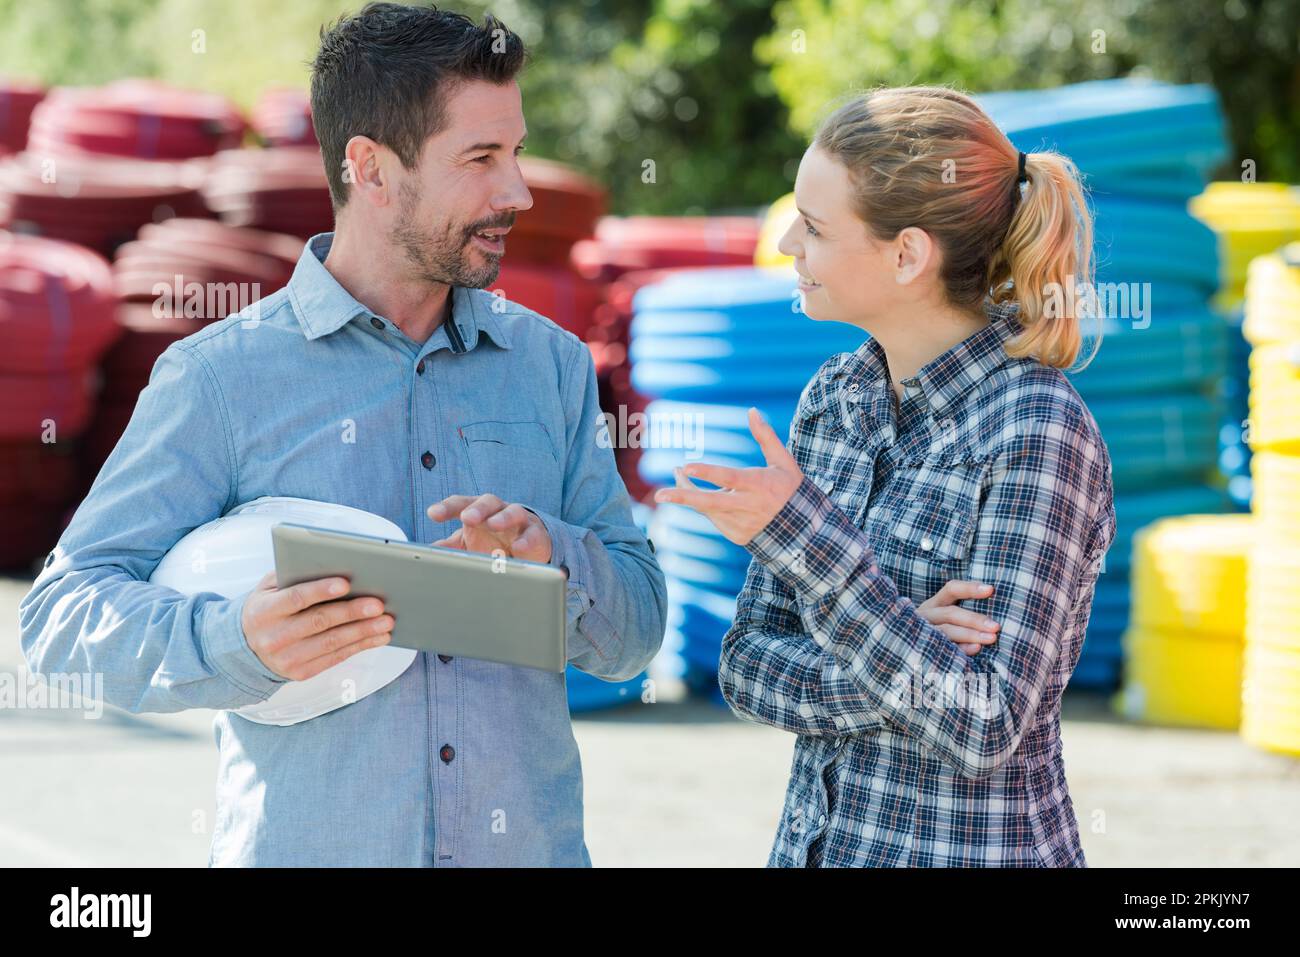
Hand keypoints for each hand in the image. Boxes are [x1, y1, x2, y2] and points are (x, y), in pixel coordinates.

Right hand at [240, 571, 393, 680]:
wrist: (245, 647)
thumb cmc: (267, 608)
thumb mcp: (269, 588)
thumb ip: (293, 574)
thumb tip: (331, 563)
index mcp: (264, 611)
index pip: (295, 598)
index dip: (320, 591)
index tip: (346, 583)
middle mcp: (274, 636)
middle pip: (319, 622)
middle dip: (351, 612)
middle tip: (378, 604)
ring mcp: (287, 658)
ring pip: (332, 643)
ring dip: (363, 632)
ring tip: (387, 622)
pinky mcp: (300, 672)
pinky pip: (336, 658)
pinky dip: (360, 646)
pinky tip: (378, 637)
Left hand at [427, 493, 553, 563]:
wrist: (527, 549)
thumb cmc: (493, 542)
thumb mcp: (469, 543)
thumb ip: (450, 546)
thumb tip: (427, 551)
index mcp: (478, 511)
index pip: (461, 503)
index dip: (447, 507)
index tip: (433, 514)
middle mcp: (497, 511)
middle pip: (488, 501)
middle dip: (477, 508)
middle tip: (467, 517)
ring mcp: (519, 521)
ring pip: (512, 512)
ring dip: (503, 517)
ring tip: (494, 525)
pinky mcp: (537, 534)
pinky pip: (533, 534)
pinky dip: (526, 541)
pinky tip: (518, 548)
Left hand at [652, 407, 804, 545]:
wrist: (803, 530)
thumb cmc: (791, 489)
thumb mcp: (784, 462)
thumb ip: (766, 436)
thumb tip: (752, 411)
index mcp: (758, 485)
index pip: (728, 478)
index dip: (707, 473)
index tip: (686, 466)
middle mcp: (746, 506)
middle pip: (709, 502)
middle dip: (683, 497)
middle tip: (659, 494)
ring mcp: (739, 523)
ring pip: (705, 509)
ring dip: (687, 493)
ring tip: (677, 475)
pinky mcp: (735, 535)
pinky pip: (712, 517)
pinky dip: (703, 505)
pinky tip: (697, 492)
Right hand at [917, 579, 999, 655]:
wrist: (904, 651)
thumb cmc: (937, 631)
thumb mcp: (943, 617)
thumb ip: (964, 612)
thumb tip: (992, 607)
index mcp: (934, 604)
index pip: (951, 589)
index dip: (970, 588)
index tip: (990, 589)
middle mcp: (927, 615)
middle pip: (950, 613)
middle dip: (974, 619)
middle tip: (995, 626)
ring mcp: (923, 632)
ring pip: (947, 631)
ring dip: (970, 634)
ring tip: (991, 638)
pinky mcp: (923, 649)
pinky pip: (944, 649)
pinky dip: (961, 649)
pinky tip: (976, 649)